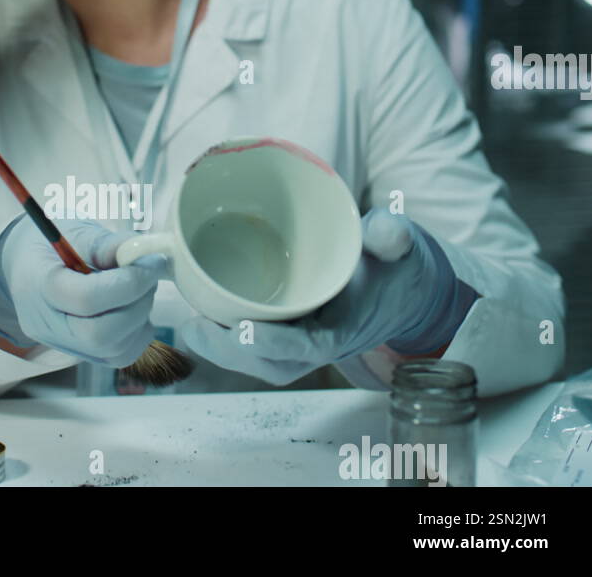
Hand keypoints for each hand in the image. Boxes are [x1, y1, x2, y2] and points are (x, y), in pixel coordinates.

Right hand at [0, 215, 166, 367]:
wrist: (27, 266)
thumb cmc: (51, 245)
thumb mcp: (76, 232)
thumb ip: (109, 244)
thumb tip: (143, 255)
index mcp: (38, 286)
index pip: (86, 298)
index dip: (128, 283)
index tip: (151, 263)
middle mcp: (46, 324)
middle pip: (99, 334)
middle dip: (137, 305)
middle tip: (149, 276)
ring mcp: (62, 344)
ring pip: (114, 349)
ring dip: (140, 317)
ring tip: (139, 287)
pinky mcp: (81, 353)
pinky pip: (119, 355)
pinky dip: (138, 332)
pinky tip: (133, 306)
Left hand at [180, 208, 476, 384]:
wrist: (401, 289)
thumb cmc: (395, 268)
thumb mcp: (399, 247)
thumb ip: (393, 236)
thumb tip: (382, 230)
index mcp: (344, 330)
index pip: (306, 346)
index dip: (273, 343)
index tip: (240, 330)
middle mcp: (320, 345)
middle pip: (272, 363)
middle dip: (231, 353)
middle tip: (194, 328)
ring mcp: (302, 344)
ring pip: (259, 360)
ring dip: (223, 350)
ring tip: (190, 326)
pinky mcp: (289, 335)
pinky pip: (256, 348)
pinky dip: (229, 339)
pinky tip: (204, 318)